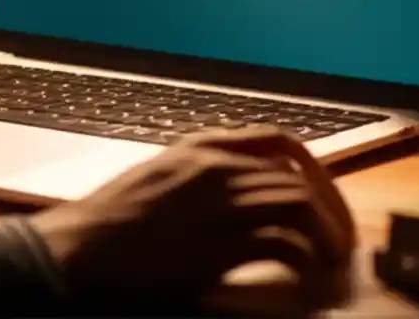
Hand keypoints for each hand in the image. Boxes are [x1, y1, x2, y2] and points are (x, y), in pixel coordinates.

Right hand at [29, 126, 355, 312]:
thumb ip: (197, 174)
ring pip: (298, 204)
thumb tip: (238, 189)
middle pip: (296, 176)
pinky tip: (303, 278)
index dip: (310, 168)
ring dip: (324, 235)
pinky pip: (284, 245)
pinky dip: (303, 262)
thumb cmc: (109, 220)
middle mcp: (217, 167)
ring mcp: (221, 203)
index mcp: (202, 148)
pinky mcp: (221, 243)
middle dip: (328, 208)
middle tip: (338, 239)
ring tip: (329, 261)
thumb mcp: (156, 177)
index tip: (322, 194)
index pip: (276, 141)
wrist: (80, 247)